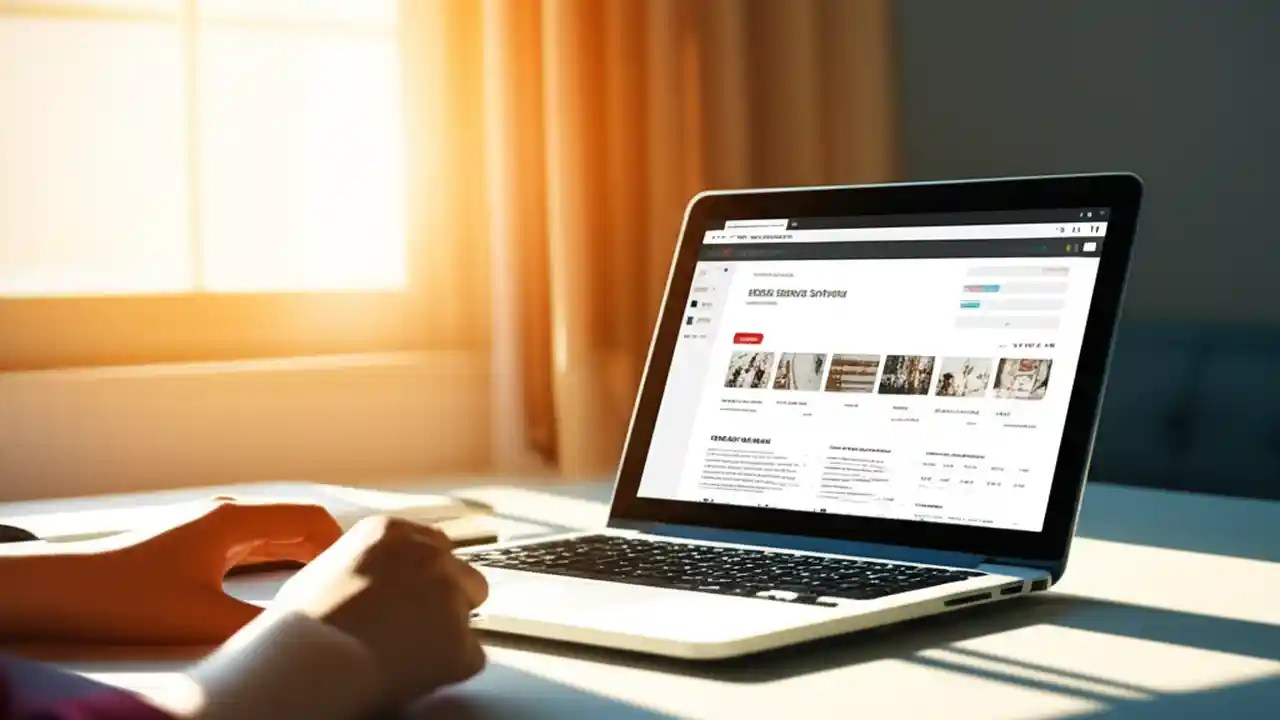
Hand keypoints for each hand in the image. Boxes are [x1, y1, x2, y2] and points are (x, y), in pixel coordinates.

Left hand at [0, 499, 340, 643]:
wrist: (62, 592)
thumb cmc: (125, 595)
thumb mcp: (202, 619)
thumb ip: (260, 628)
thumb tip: (308, 636)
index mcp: (234, 520)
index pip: (311, 516)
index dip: (344, 543)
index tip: (363, 573)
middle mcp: (226, 517)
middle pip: (297, 525)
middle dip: (330, 552)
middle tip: (355, 584)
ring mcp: (210, 532)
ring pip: (275, 538)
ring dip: (304, 560)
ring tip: (326, 590)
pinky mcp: (195, 550)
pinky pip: (254, 551)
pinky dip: (278, 566)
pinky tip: (281, 591)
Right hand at [268, 516, 487, 706]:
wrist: (308, 664)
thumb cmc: (297, 627)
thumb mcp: (322, 574)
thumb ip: (360, 568)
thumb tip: (362, 584)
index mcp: (391, 533)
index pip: (431, 544)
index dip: (422, 575)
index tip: (411, 594)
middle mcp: (428, 556)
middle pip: (462, 575)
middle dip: (446, 600)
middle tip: (414, 629)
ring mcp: (450, 597)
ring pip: (469, 615)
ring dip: (449, 632)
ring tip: (408, 656)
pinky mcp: (462, 642)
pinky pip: (468, 658)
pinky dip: (448, 670)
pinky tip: (412, 677)